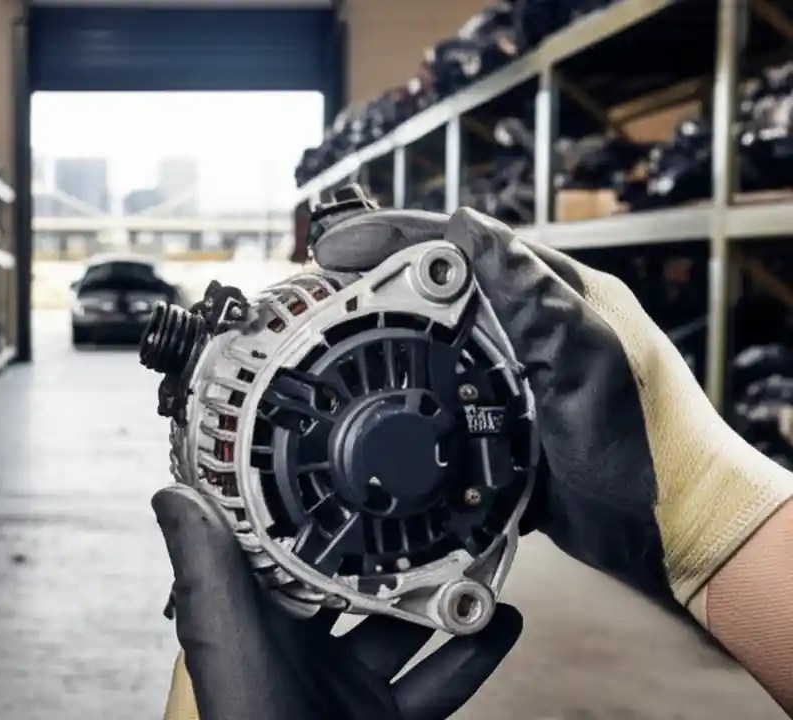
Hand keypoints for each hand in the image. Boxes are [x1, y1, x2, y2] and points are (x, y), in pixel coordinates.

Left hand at [154, 485, 521, 719]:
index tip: (336, 472)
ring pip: (405, 631)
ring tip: (476, 555)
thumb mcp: (227, 636)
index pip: (279, 556)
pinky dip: (474, 652)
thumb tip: (173, 495)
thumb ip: (205, 567)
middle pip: (352, 587)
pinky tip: (502, 620)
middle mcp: (301, 655)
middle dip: (386, 552)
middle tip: (422, 509)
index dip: (305, 516)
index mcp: (255, 628)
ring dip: (442, 597)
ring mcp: (348, 689)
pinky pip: (440, 682)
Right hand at [310, 205, 792, 607]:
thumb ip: (533, 295)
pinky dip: (403, 400)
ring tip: (331, 343)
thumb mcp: (590, 357)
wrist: (671, 530)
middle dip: (373, 286)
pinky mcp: (496, 427)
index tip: (338, 247)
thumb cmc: (653, 442)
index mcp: (554, 297)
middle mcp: (527, 331)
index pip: (463, 246)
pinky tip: (371, 407)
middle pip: (435, 291)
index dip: (394, 238)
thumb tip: (468, 227)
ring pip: (430, 345)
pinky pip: (438, 403)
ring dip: (381, 342)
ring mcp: (509, 379)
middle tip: (319, 296)